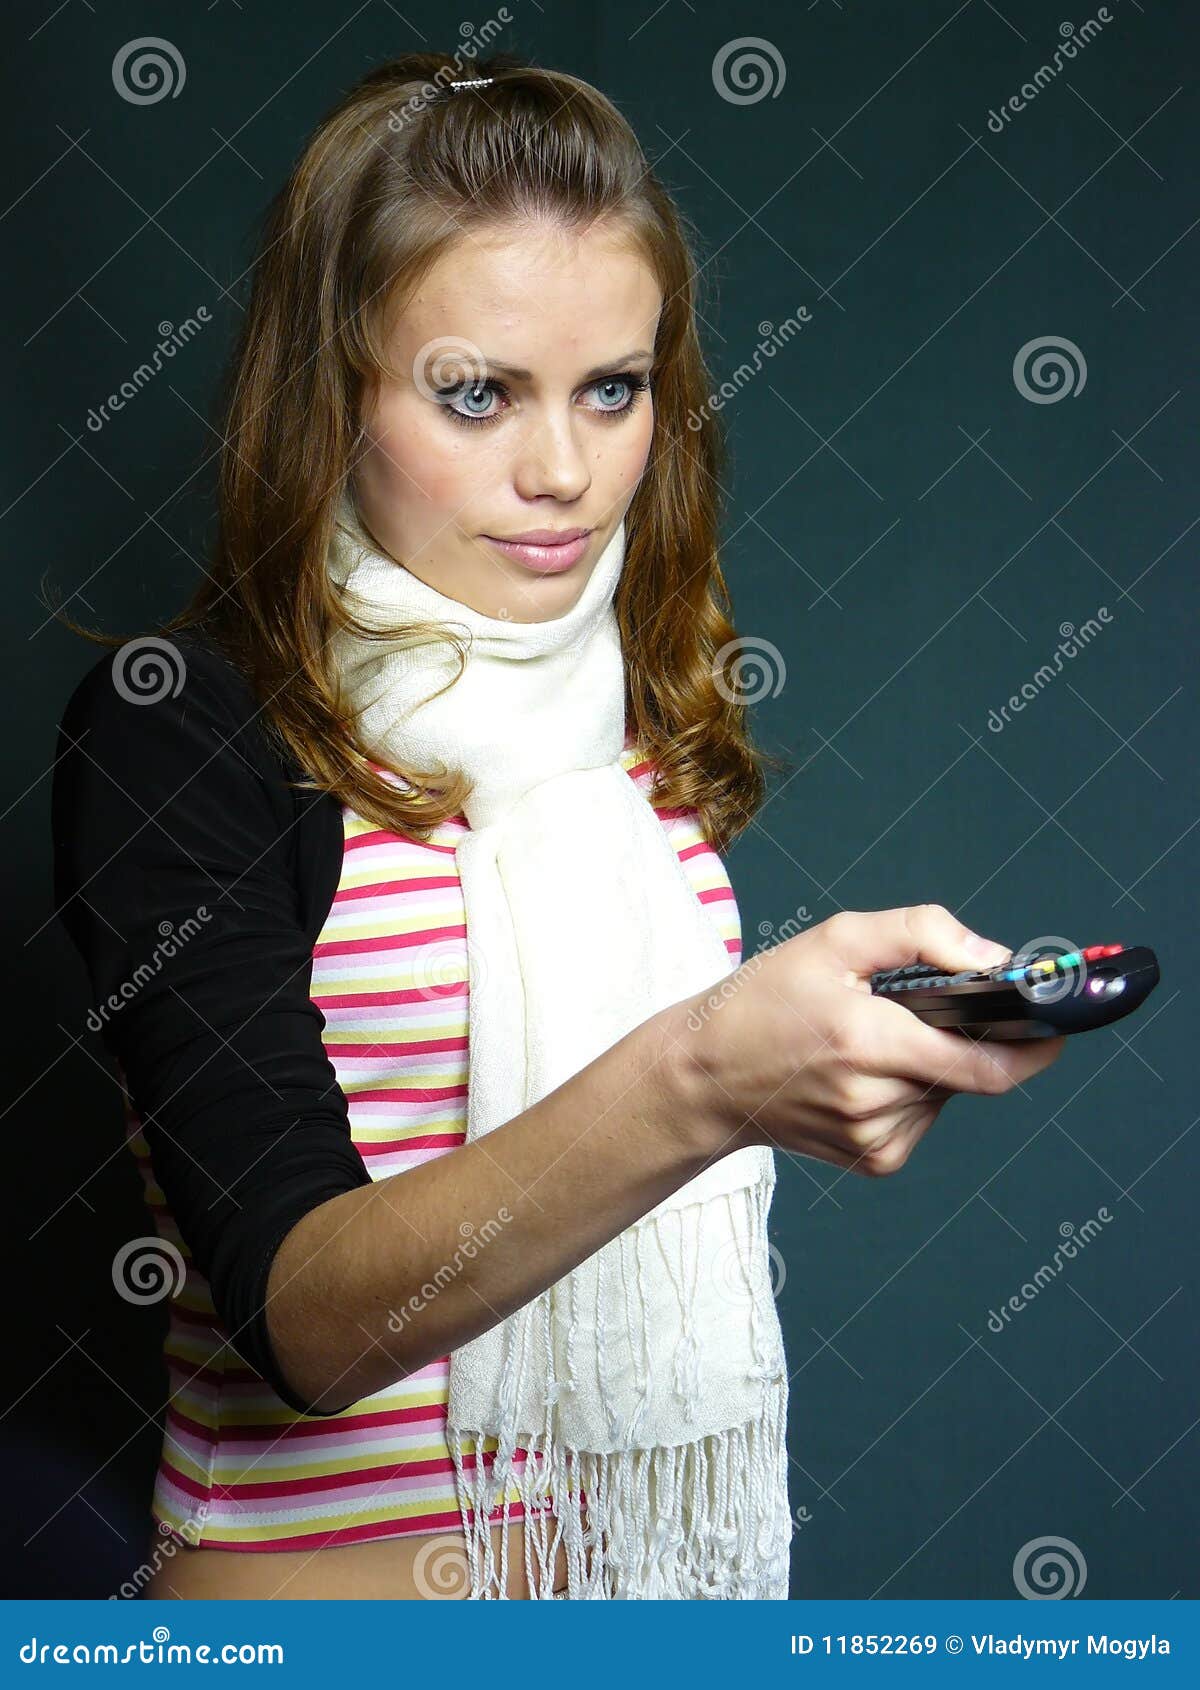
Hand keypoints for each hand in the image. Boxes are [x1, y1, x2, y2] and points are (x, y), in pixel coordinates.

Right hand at [679, 903, 1064, 1177]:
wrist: (705, 1076)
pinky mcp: (871, 1160)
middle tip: (909, 1013)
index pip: (982, 1064)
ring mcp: (873, 1138)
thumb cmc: (764, 1001)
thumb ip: (921, 933)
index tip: (1056, 1028)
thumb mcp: (835, 940)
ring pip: (944, 1095)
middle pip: (963, 1071)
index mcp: (867, 1043)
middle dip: (956, 1038)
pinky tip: (862, 1077)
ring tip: (867, 1045)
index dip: (1031, 1049)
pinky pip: (922, 1120)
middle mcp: (873, 1100)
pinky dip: (910, 1094)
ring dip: (929, 1067)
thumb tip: (995, 958)